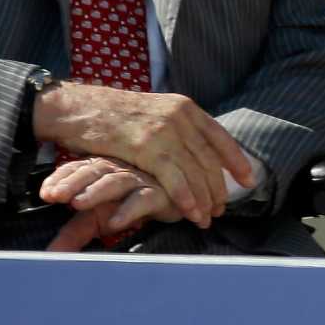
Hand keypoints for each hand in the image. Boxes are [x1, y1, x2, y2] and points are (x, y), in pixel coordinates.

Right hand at [32, 82, 252, 228]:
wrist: (77, 108)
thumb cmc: (111, 116)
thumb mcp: (153, 112)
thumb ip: (176, 127)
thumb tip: (195, 150)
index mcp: (185, 107)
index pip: (220, 137)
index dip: (236, 161)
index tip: (248, 181)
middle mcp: (180, 117)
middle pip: (209, 160)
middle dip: (218, 188)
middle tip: (221, 208)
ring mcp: (165, 131)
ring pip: (195, 172)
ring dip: (204, 199)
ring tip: (207, 217)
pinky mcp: (148, 147)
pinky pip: (175, 179)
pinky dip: (186, 199)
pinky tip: (192, 213)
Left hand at [40, 156, 180, 250]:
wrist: (171, 202)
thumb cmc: (130, 204)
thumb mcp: (97, 220)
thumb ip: (73, 234)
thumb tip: (50, 254)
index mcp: (100, 170)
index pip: (76, 169)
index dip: (60, 178)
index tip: (46, 193)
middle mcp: (117, 170)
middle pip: (93, 171)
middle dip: (72, 183)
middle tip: (56, 196)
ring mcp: (139, 181)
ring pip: (115, 182)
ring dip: (95, 192)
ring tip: (78, 203)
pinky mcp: (158, 195)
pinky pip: (142, 200)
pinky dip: (128, 210)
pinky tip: (114, 222)